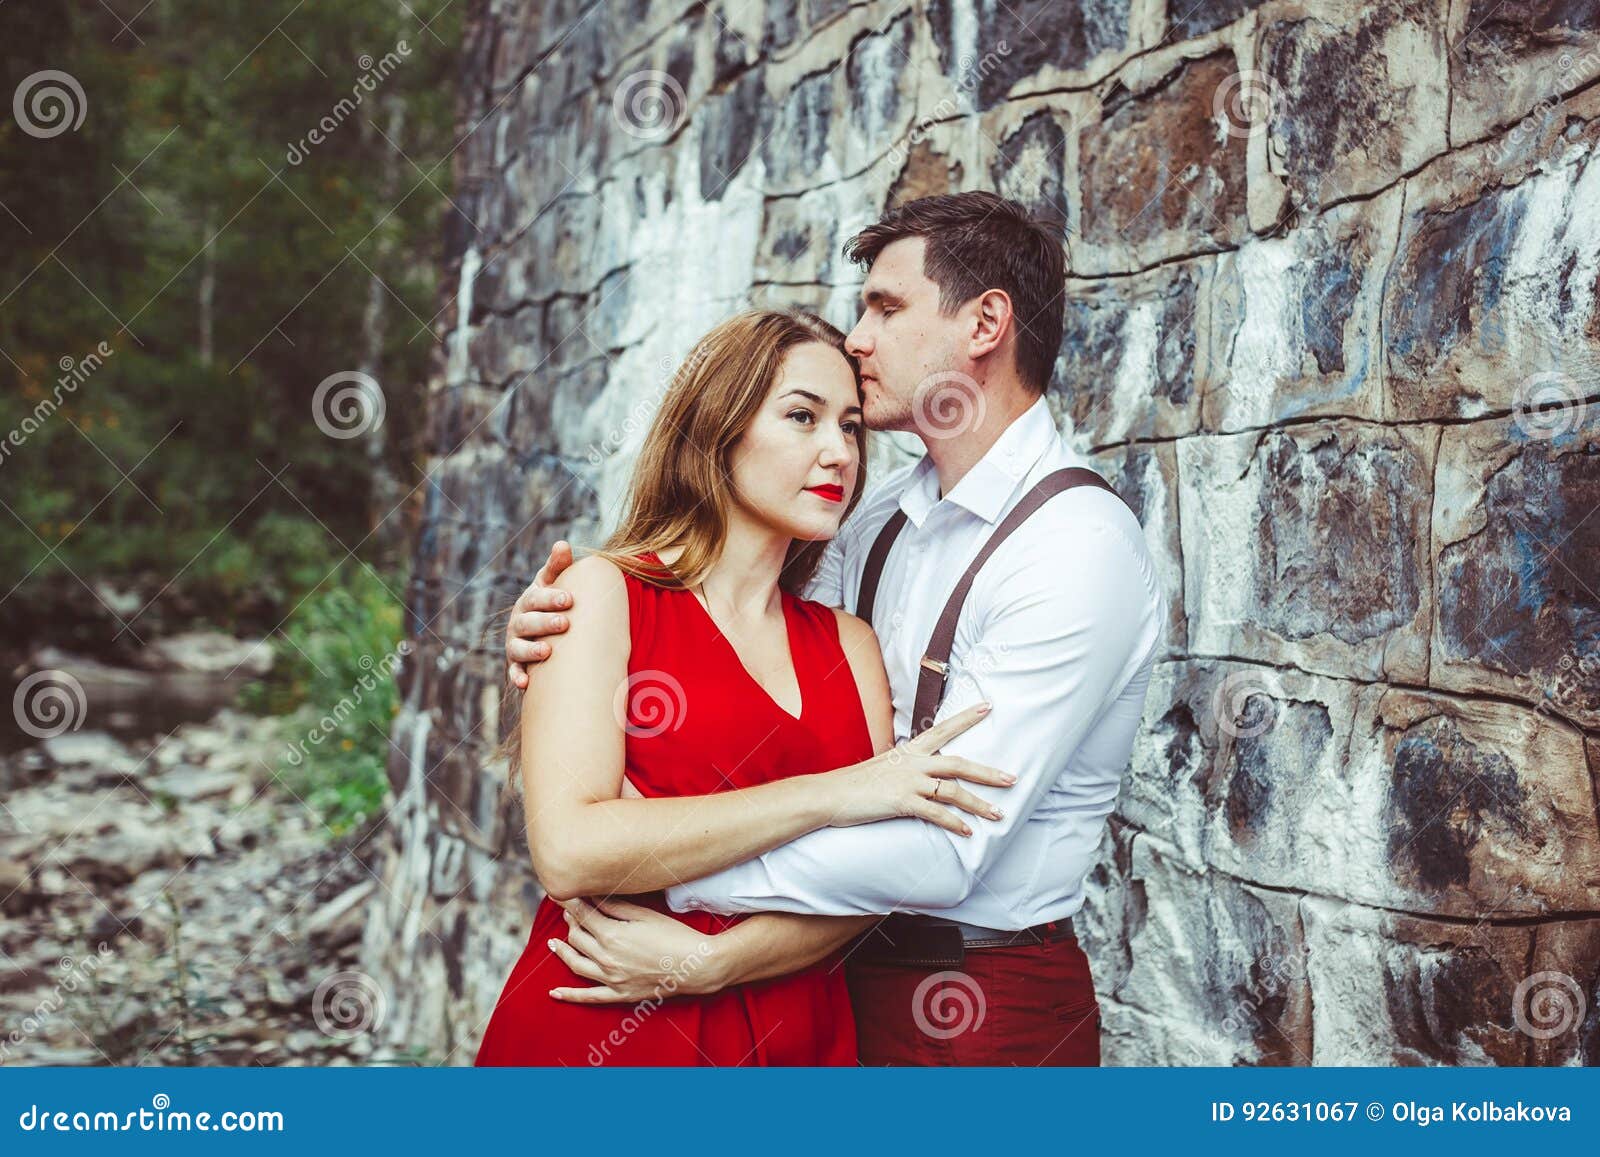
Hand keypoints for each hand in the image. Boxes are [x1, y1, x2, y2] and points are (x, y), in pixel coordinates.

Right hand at [505, 540, 574, 688]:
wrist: (544, 628)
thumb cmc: (553, 601)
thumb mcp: (553, 582)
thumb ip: (558, 565)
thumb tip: (563, 544)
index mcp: (530, 600)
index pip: (537, 597)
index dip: (551, 597)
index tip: (570, 599)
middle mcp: (519, 621)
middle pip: (528, 621)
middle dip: (545, 622)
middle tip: (565, 623)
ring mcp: (516, 643)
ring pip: (518, 647)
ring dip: (531, 649)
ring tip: (547, 651)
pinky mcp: (516, 664)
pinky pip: (514, 672)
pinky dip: (517, 677)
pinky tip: (525, 684)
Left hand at [546, 898, 723, 1003]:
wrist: (696, 966)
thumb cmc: (674, 935)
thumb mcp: (644, 915)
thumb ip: (614, 907)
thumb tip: (591, 897)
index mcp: (612, 935)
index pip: (582, 915)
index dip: (569, 902)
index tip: (560, 893)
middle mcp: (606, 958)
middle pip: (577, 937)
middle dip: (570, 921)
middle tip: (570, 912)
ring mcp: (611, 979)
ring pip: (576, 963)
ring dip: (562, 951)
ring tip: (553, 942)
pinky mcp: (619, 995)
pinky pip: (588, 997)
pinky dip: (570, 996)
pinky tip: (554, 993)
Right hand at [822, 702, 1013, 835]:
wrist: (830, 794)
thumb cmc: (855, 783)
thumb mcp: (884, 766)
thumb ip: (905, 766)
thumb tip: (921, 772)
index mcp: (909, 751)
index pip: (944, 729)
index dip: (967, 718)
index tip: (988, 706)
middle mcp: (913, 763)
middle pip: (959, 764)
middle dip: (988, 772)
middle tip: (1012, 778)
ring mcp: (908, 782)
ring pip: (953, 791)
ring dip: (979, 804)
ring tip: (998, 814)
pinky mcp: (902, 802)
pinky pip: (935, 813)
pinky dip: (954, 823)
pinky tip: (967, 832)